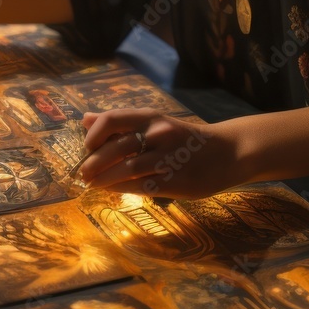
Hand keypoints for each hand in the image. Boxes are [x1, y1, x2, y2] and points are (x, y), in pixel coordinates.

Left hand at [79, 109, 241, 198]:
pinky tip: (113, 191)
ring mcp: (167, 158)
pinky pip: (141, 186)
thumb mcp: (155, 121)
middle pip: (116, 147)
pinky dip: (122, 189)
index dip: (93, 135)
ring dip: (103, 179)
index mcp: (151, 117)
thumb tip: (85, 119)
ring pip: (126, 169)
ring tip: (91, 185)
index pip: (111, 120)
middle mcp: (158, 134)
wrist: (226, 152)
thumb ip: (122, 122)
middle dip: (93, 162)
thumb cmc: (184, 137)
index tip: (87, 147)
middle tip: (82, 173)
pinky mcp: (174, 181)